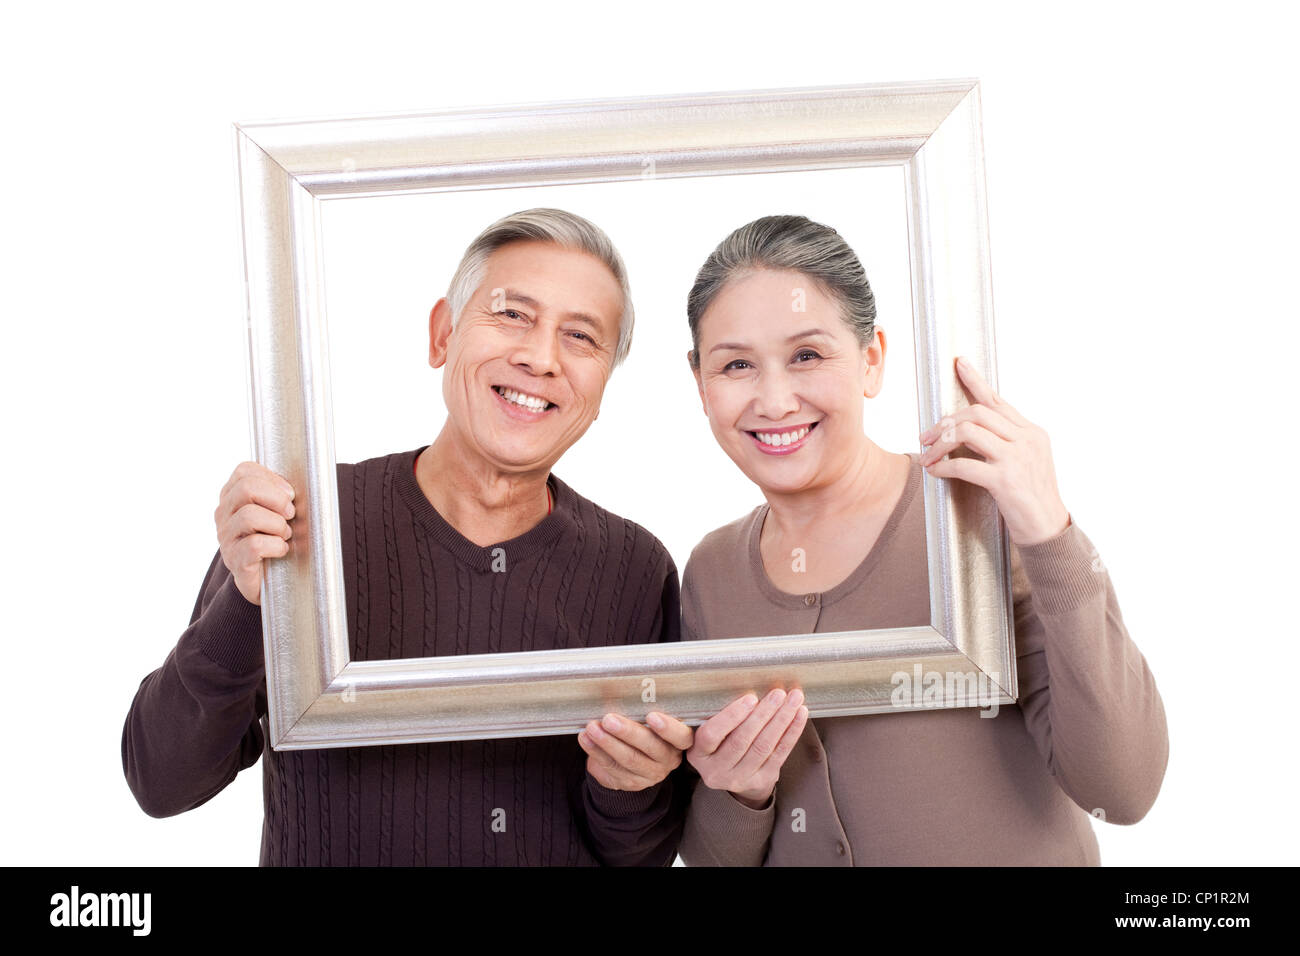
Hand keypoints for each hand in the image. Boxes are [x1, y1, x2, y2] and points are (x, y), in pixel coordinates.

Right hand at [214, 461, 295, 605]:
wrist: (267, 582)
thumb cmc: (275, 540)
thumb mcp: (277, 512)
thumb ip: (280, 495)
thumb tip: (294, 488)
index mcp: (233, 497)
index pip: (244, 471)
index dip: (272, 479)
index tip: (289, 494)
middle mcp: (224, 515)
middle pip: (246, 488)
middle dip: (277, 499)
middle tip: (290, 514)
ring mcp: (226, 538)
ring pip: (249, 516)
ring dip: (277, 525)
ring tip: (285, 535)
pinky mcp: (235, 560)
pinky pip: (254, 545)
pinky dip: (275, 546)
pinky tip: (281, 550)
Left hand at [578, 711, 692, 791]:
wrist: (633, 756)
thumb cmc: (644, 726)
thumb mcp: (650, 717)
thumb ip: (644, 707)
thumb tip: (621, 687)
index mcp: (679, 740)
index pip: (681, 736)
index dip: (668, 728)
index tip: (651, 716)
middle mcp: (668, 759)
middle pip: (650, 747)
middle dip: (627, 732)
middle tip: (609, 719)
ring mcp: (650, 774)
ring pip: (629, 760)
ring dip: (607, 743)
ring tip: (591, 728)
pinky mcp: (631, 782)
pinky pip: (612, 769)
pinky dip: (596, 752)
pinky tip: (586, 740)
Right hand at [687, 688, 807, 808]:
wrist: (734, 776)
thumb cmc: (720, 743)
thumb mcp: (709, 734)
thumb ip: (718, 716)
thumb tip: (746, 686)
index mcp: (699, 754)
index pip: (711, 735)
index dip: (731, 716)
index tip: (750, 698)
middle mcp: (716, 770)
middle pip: (741, 740)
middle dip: (763, 714)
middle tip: (778, 694)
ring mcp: (739, 778)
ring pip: (763, 746)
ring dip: (781, 720)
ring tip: (793, 700)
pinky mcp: (761, 781)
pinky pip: (779, 754)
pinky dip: (791, 732)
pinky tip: (799, 715)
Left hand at [919, 356, 1071, 546]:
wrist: (1049, 529)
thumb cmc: (1032, 497)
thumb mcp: (1027, 461)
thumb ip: (1006, 441)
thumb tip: (972, 428)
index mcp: (1032, 432)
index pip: (998, 401)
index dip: (976, 381)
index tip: (959, 364)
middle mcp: (1026, 439)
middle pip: (977, 412)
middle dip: (945, 422)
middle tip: (926, 437)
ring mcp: (1017, 458)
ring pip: (968, 431)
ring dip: (940, 443)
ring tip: (927, 456)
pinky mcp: (1005, 480)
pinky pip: (964, 465)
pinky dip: (943, 467)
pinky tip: (934, 472)